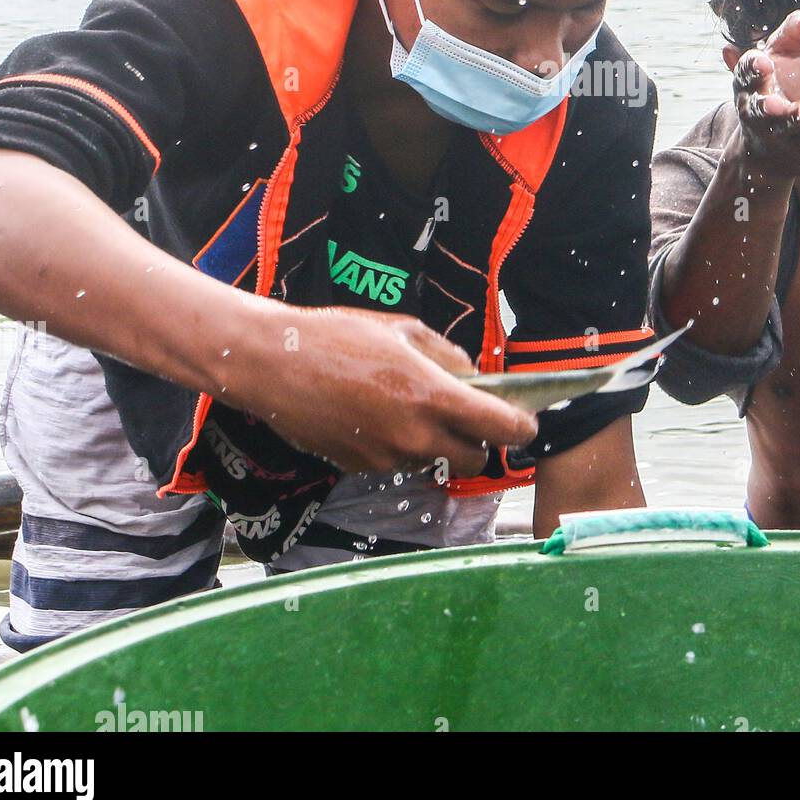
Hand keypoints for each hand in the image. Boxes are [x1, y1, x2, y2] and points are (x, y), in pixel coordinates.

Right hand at [240, 304, 537, 476]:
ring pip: (435, 463)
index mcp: (433, 396)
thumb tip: (475, 378)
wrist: (274, 364)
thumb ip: (448, 357)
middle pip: (475, 460)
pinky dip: (402, 447)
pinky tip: (378, 416)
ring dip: (438, 444)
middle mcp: (415, 436)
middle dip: (480, 441)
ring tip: (410, 408)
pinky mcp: (361, 468)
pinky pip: (400, 463)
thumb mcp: (403, 330)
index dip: (522, 427)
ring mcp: (387, 457)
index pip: (500, 428)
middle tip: (468, 417)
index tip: (526, 422)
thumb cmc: (338, 336)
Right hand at [731, 7, 799, 176]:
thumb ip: (799, 28)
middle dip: (763, 106)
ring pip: (783, 127)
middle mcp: (756, 108)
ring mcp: (775, 130)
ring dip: (795, 119)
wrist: (773, 140)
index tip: (763, 63)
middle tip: (773, 103)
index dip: (752, 68)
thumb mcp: (785, 51)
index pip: (745, 73)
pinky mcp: (796, 146)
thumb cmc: (781, 82)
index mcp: (749, 81)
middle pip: (756, 108)